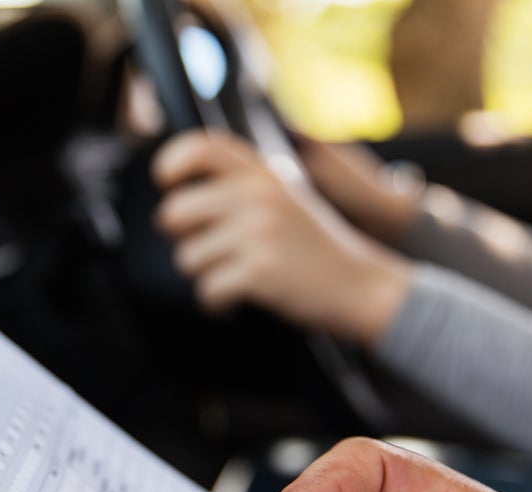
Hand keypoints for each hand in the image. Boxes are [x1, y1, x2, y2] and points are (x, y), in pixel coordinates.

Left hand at [152, 130, 410, 344]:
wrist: (363, 288)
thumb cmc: (316, 248)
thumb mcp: (286, 198)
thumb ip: (241, 186)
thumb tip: (178, 195)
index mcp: (263, 174)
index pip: (200, 147)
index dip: (170, 164)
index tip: (168, 185)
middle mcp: (258, 196)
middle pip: (174, 213)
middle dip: (186, 240)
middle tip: (212, 253)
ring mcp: (258, 232)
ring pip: (187, 258)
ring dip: (206, 276)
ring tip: (239, 276)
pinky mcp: (258, 270)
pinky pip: (207, 291)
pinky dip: (218, 304)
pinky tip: (240, 300)